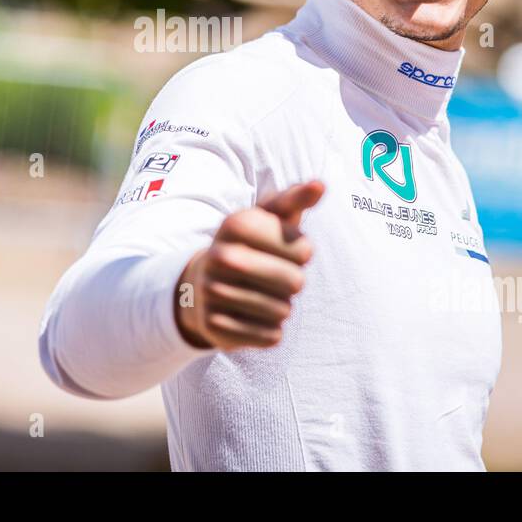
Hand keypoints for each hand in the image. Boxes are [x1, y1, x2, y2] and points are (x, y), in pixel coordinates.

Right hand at [174, 180, 323, 350]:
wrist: (201, 284)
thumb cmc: (250, 244)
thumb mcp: (269, 217)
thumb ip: (296, 199)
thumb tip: (320, 185)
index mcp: (236, 224)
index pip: (304, 251)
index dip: (301, 253)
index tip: (281, 250)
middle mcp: (220, 256)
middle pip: (295, 282)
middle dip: (292, 281)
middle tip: (273, 276)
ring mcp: (214, 293)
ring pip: (283, 311)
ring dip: (280, 306)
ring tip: (259, 294)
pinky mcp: (215, 327)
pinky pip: (270, 336)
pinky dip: (269, 330)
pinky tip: (251, 316)